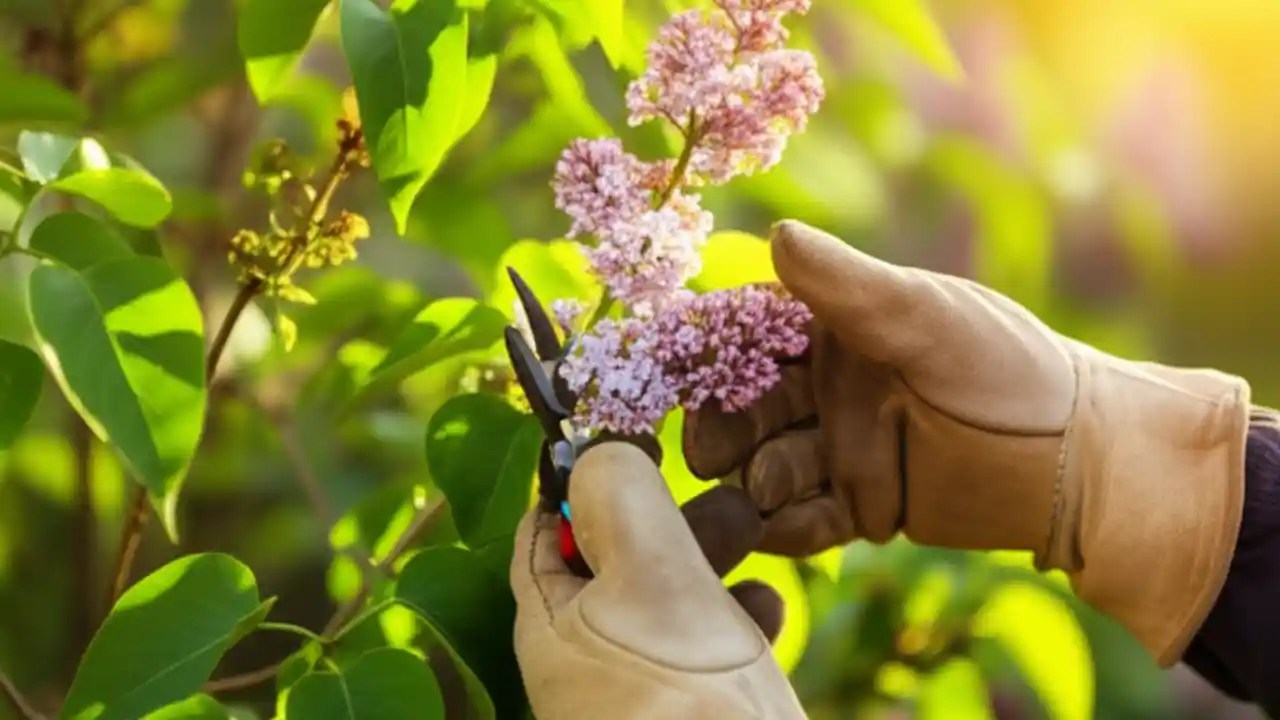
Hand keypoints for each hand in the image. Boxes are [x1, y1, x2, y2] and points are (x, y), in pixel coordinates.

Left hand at [510, 441, 804, 718]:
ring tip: (757, 531)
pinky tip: (770, 612)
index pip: (541, 527)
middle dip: (667, 515)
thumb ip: (625, 505)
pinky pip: (705, 646)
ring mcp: (639, 688)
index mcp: (551, 622)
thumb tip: (600, 447)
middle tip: (720, 486)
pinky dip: (736, 616)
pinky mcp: (690, 712)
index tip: (634, 433)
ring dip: (710, 556)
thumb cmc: (687, 708)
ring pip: (668, 595)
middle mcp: (586, 655)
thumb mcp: (656, 584)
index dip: (581, 475)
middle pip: (613, 556)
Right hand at [682, 220, 1250, 664]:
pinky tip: (787, 527)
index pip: (749, 333)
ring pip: (766, 469)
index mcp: (834, 328)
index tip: (669, 367)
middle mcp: (825, 388)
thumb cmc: (1007, 368)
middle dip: (721, 429)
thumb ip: (848, 286)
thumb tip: (777, 235)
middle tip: (711, 451)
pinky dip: (789, 527)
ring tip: (769, 489)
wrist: (1074, 461)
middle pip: (743, 409)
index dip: (706, 349)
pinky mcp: (857, 508)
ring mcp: (838, 449)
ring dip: (757, 481)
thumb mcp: (926, 317)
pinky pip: (802, 521)